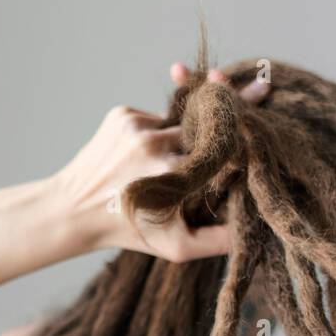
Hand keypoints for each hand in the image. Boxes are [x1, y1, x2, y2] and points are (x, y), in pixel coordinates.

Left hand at [54, 62, 269, 262]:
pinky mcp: (121, 114)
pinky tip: (144, 155)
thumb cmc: (129, 231)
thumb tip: (253, 231)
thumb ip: (217, 241)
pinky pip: (154, 116)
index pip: (222, 142)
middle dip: (223, 112)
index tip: (262, 89)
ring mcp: (136, 127)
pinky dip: (156, 131)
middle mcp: (156, 145)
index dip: (244, 119)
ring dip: (183, 132)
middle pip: (203, 122)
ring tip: (168, 158)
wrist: (73, 211)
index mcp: (175, 175)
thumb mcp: (176, 247)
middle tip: (254, 90)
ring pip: (178, 118)